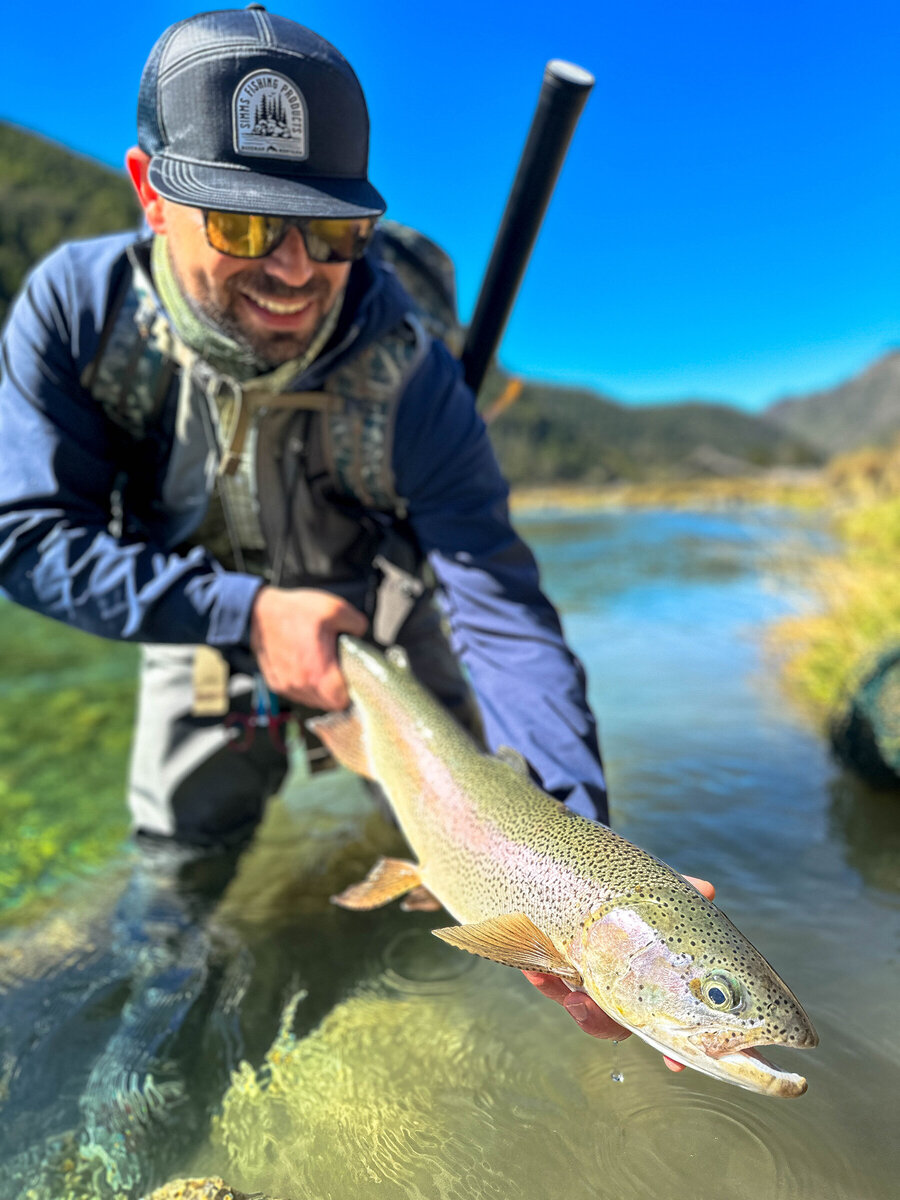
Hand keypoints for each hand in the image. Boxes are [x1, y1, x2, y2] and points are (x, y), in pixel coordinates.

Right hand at [249, 587, 367, 707]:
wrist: (260, 612)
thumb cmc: (297, 611)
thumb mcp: (335, 609)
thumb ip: (358, 625)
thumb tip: (361, 636)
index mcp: (319, 673)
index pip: (342, 702)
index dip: (352, 694)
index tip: (354, 680)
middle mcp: (301, 686)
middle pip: (328, 704)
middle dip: (337, 692)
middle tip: (340, 672)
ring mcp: (286, 687)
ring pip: (312, 701)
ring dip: (321, 691)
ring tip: (323, 669)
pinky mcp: (276, 684)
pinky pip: (297, 694)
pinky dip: (305, 687)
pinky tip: (307, 668)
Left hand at [523, 875, 715, 1072]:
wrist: (576, 878)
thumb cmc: (627, 895)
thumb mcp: (651, 896)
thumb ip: (674, 897)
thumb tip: (707, 890)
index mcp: (649, 981)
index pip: (664, 1021)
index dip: (672, 1047)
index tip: (674, 1063)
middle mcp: (619, 988)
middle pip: (616, 1022)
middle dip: (604, 1023)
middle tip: (593, 1010)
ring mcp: (588, 980)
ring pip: (583, 1008)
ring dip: (577, 1008)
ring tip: (573, 998)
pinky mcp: (557, 968)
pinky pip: (550, 982)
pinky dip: (543, 978)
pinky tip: (535, 972)